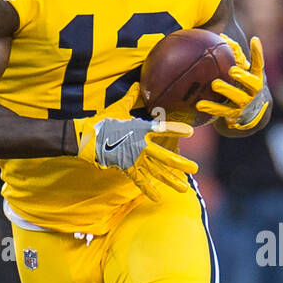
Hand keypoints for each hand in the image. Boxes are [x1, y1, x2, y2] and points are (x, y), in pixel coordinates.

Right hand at [74, 104, 197, 201]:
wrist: (87, 138)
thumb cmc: (103, 121)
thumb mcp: (118, 108)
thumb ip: (131, 98)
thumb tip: (137, 84)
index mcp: (140, 129)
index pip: (161, 128)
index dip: (176, 130)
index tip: (190, 132)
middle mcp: (141, 145)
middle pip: (165, 156)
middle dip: (181, 163)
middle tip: (195, 168)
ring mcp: (135, 159)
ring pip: (156, 172)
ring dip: (171, 180)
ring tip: (184, 188)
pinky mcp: (127, 168)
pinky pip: (139, 181)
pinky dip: (148, 190)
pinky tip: (158, 198)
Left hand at [195, 35, 270, 131]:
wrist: (250, 117)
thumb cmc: (243, 88)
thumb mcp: (244, 73)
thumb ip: (236, 57)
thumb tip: (221, 35)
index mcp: (256, 79)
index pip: (259, 64)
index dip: (258, 52)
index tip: (254, 39)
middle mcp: (254, 92)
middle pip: (252, 84)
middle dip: (243, 76)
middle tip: (233, 70)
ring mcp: (245, 104)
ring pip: (237, 98)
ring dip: (227, 90)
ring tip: (215, 84)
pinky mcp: (234, 115)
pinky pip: (222, 111)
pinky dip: (212, 108)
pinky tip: (200, 105)